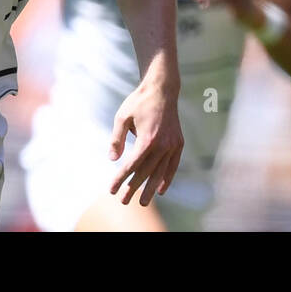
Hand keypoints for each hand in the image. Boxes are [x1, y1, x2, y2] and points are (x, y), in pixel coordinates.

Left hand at [109, 79, 182, 205]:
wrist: (162, 89)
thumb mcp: (122, 117)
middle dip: (134, 188)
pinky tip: (161, 189)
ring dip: (151, 188)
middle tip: (124, 201)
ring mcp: (172, 144)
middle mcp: (162, 144)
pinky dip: (167, 178)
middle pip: (146, 172)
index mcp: (147, 139)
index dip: (121, 179)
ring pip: (160, 172)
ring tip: (143, 202)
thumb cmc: (139, 102)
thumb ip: (117, 139)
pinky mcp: (178, 143)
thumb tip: (112, 160)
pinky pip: (173, 165)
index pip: (131, 165)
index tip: (112, 189)